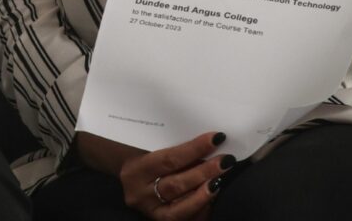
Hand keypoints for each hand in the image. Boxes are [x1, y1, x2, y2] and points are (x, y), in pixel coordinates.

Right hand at [117, 131, 233, 218]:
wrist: (126, 180)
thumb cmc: (139, 157)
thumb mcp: (145, 149)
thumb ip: (168, 146)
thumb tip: (207, 141)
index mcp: (135, 171)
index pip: (168, 160)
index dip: (194, 149)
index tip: (216, 138)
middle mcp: (140, 194)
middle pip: (176, 185)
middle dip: (204, 172)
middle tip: (225, 161)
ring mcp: (151, 211)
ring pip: (181, 208)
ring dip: (205, 193)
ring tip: (221, 179)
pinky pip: (186, 218)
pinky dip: (201, 208)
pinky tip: (214, 195)